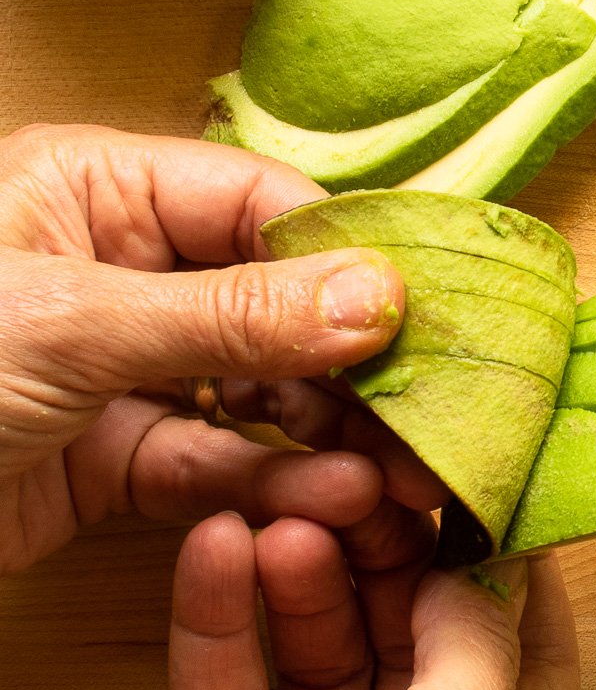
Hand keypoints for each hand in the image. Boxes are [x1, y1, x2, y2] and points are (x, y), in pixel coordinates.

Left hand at [0, 124, 441, 574]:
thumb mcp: (69, 323)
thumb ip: (228, 313)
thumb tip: (374, 295)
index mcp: (102, 190)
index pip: (260, 205)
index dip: (345, 257)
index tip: (420, 314)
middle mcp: (122, 268)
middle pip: (271, 302)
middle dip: (350, 360)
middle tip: (432, 410)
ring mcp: (118, 366)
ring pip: (253, 390)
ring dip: (324, 432)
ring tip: (398, 470)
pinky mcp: (109, 458)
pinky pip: (210, 461)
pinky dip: (268, 484)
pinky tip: (330, 499)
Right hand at [1, 513, 578, 689]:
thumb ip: (481, 649)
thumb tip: (488, 572)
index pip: (533, 669)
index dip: (513, 577)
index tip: (491, 495)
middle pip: (421, 650)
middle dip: (391, 565)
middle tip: (369, 491)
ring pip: (326, 655)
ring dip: (307, 579)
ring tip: (291, 515)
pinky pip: (238, 684)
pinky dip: (229, 616)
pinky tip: (224, 550)